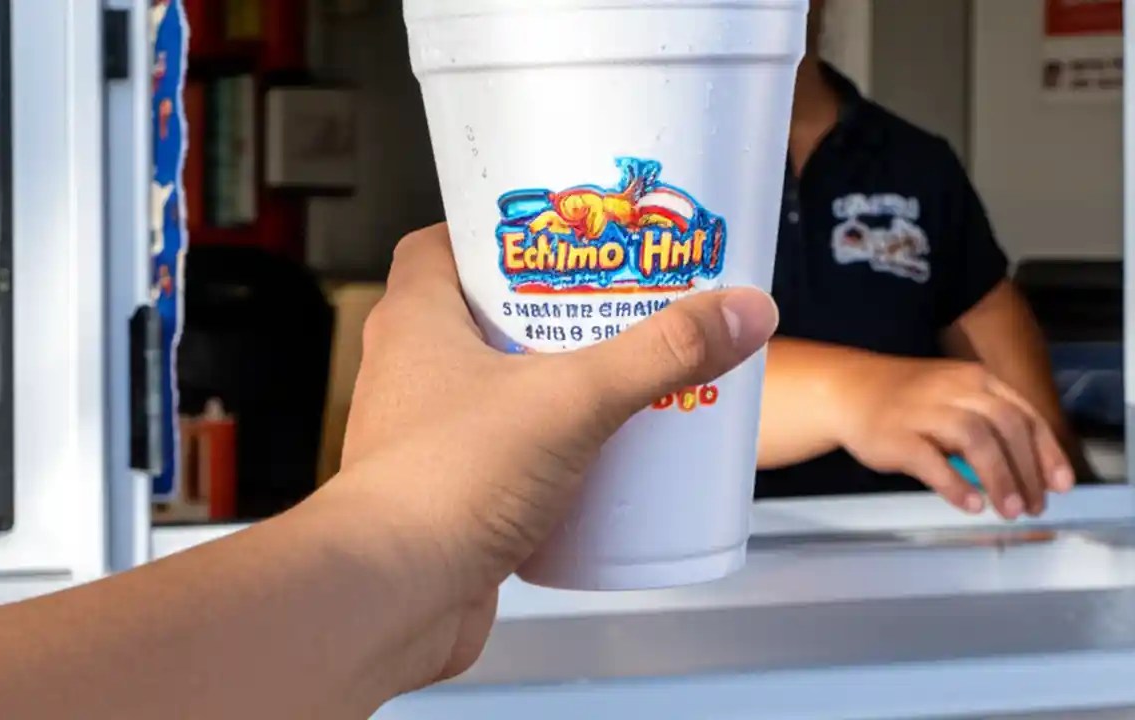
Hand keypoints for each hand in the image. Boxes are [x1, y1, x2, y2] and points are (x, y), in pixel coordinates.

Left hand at [315, 224, 777, 691]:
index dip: (503, 232)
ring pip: (498, 389)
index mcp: (416, 320)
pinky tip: (596, 462)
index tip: (564, 234)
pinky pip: (506, 453)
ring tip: (619, 380)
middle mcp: (410, 372)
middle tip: (615, 307)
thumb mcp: (574, 398)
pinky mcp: (450, 493)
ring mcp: (426, 436)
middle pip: (486, 316)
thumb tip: (738, 311)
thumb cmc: (446, 482)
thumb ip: (661, 353)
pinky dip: (548, 451)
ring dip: (553, 384)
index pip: (445, 244)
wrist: (396, 596)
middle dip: (552, 313)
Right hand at [829, 358, 1074, 518]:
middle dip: (1027, 470)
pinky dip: (955, 483)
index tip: (1061, 485)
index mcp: (976, 380)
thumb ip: (989, 424)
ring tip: (1010, 510)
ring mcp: (924, 410)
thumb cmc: (908, 401)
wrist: (848, 390)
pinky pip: (931, 460)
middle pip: (1005, 426)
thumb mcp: (955, 397)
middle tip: (1035, 506)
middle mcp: (955, 390)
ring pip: (976, 439)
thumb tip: (1030, 469)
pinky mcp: (897, 435)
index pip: (1024, 414)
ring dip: (999, 478)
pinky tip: (970, 504)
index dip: (1047, 452)